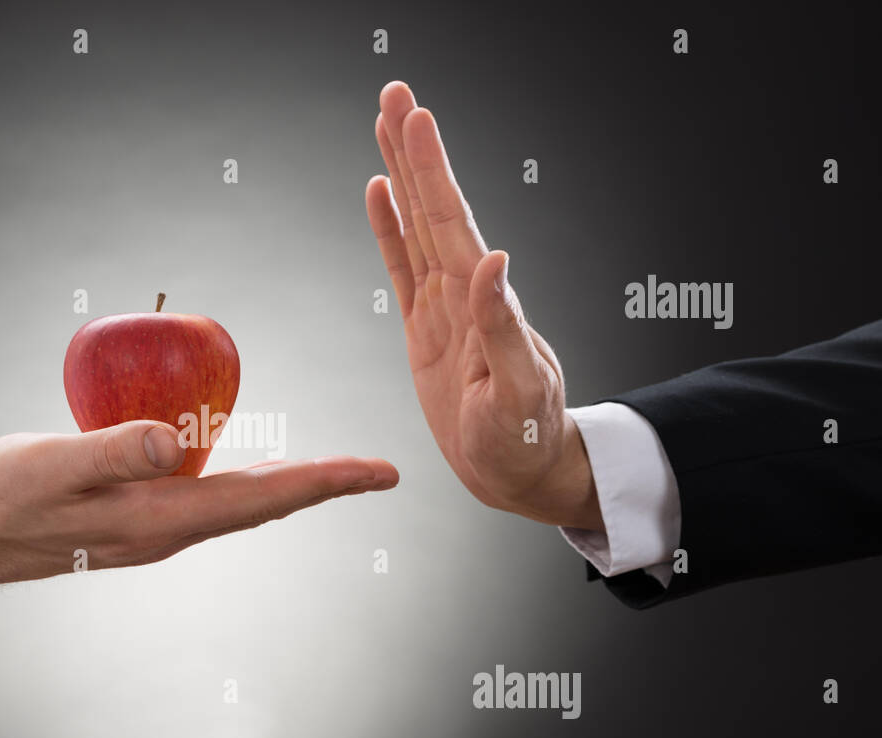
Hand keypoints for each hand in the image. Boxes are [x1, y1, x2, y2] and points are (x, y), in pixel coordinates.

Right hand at [0, 420, 398, 601]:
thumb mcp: (50, 466)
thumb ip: (113, 450)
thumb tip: (174, 440)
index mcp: (156, 519)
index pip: (260, 497)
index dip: (322, 482)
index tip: (376, 472)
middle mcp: (166, 531)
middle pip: (263, 505)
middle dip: (322, 486)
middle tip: (376, 472)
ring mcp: (152, 530)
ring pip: (240, 505)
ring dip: (290, 487)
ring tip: (332, 472)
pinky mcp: (134, 520)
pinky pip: (208, 499)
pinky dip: (247, 484)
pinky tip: (252, 471)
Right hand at [364, 81, 601, 531]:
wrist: (521, 472)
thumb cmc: (527, 440)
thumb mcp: (519, 392)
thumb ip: (505, 328)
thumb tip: (494, 263)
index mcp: (484, 302)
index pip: (452, 220)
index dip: (432, 169)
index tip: (417, 118)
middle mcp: (464, 293)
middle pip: (433, 207)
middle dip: (415, 151)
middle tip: (395, 95)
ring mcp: (443, 308)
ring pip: (417, 226)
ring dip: (402, 176)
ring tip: (386, 127)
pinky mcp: (426, 331)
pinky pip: (402, 269)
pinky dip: (390, 229)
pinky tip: (380, 195)